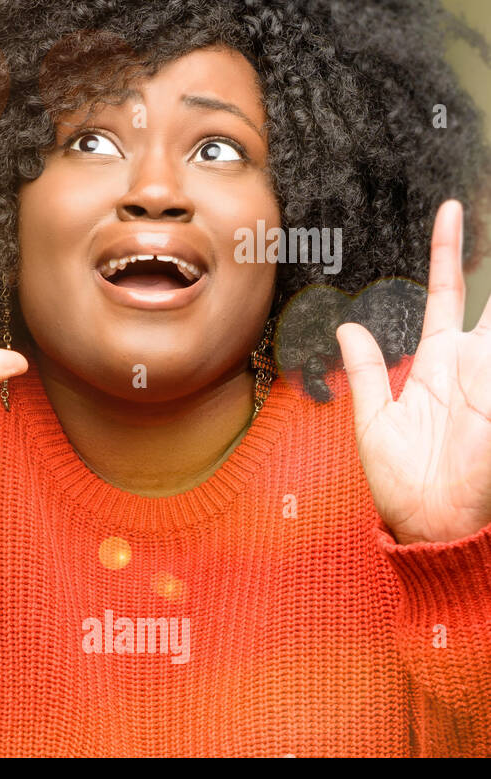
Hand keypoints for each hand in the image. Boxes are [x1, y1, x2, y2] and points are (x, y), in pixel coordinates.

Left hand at [337, 199, 490, 544]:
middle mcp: (475, 364)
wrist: (429, 525)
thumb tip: (349, 326)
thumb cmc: (403, 483)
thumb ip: (367, 370)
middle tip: (479, 205)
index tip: (450, 210)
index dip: (449, 252)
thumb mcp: (374, 420)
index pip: (450, 293)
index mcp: (439, 363)